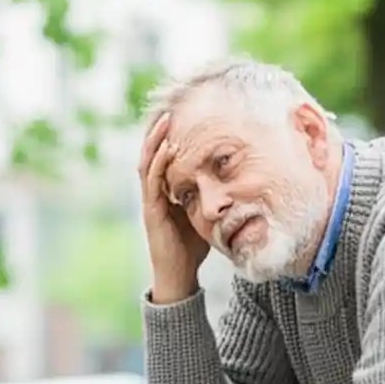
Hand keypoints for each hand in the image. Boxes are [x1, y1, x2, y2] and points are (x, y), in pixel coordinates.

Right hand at [139, 113, 209, 302]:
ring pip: (148, 164)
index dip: (167, 137)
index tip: (179, 115)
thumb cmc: (192, 247)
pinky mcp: (152, 212)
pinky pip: (152, 183)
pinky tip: (167, 149)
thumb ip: (210, 198)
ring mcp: (151, 202)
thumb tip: (236, 180)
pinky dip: (159, 164)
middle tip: (170, 108)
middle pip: (152, 155)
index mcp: (166, 191)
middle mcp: (155, 193)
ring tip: (165, 120)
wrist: (179, 275)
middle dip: (159, 131)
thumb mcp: (204, 214)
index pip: (163, 158)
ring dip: (156, 141)